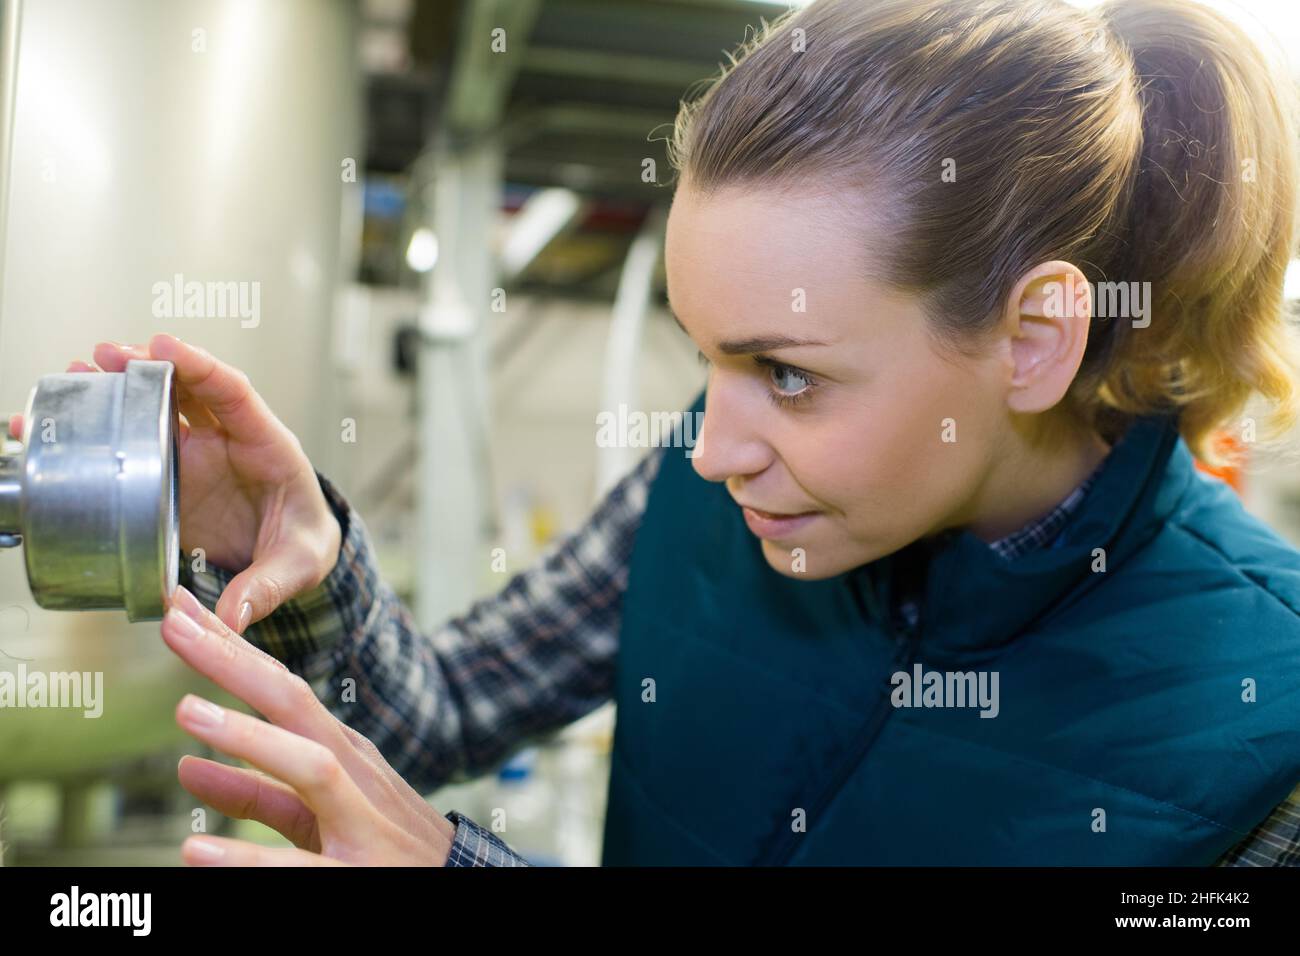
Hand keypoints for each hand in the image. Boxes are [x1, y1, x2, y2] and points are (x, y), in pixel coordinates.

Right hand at [9, 334, 341, 632]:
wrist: (294, 555)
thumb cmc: (305, 544)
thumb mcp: (299, 564)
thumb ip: (268, 586)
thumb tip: (232, 618)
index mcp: (268, 445)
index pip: (236, 393)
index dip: (201, 366)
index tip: (165, 346)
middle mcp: (227, 439)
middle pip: (187, 387)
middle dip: (148, 364)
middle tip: (106, 355)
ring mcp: (195, 454)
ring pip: (154, 407)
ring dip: (115, 387)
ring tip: (71, 376)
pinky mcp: (168, 475)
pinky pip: (134, 444)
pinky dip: (100, 430)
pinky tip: (62, 426)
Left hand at [163, 584, 456, 865]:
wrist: (458, 884)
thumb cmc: (386, 848)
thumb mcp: (319, 816)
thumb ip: (257, 794)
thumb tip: (187, 766)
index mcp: (340, 752)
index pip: (282, 689)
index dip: (232, 649)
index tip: (182, 614)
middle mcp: (353, 772)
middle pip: (294, 704)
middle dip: (235, 662)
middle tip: (177, 625)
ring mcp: (360, 819)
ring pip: (310, 766)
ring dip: (250, 736)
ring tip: (188, 711)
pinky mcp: (356, 873)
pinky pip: (300, 863)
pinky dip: (248, 858)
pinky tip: (198, 851)